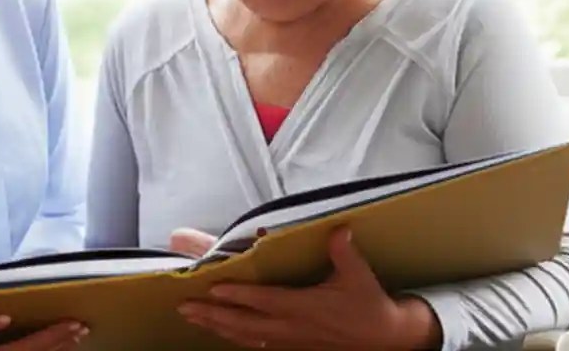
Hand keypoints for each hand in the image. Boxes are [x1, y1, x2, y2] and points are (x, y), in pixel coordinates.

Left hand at [178, 228, 441, 349]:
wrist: (384, 341)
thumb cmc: (369, 306)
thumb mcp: (359, 277)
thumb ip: (344, 253)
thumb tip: (338, 230)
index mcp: (304, 308)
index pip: (264, 301)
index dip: (238, 296)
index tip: (212, 288)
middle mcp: (291, 327)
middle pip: (243, 323)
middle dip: (212, 314)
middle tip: (184, 306)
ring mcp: (289, 341)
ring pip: (245, 336)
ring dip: (216, 327)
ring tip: (192, 318)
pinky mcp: (291, 348)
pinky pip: (256, 345)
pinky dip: (234, 338)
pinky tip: (220, 333)